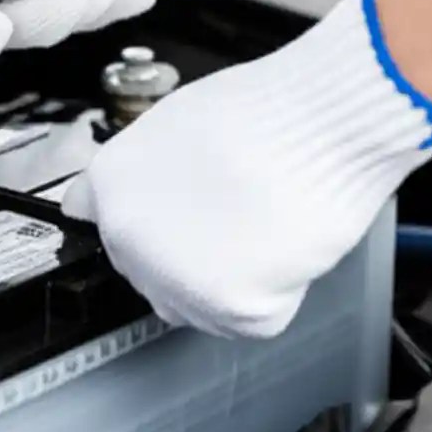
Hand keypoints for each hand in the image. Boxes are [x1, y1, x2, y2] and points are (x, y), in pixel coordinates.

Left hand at [61, 0, 431, 336]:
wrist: (320, 127)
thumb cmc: (263, 112)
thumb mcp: (174, 123)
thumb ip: (138, 172)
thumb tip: (113, 195)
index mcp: (111, 186)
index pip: (111, 229)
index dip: (154, 226)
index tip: (177, 226)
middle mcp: (129, 237)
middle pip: (151, 272)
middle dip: (189, 255)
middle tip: (234, 219)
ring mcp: (174, 278)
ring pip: (196, 302)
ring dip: (228, 279)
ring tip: (262, 225)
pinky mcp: (228, 309)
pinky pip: (251, 318)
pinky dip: (277, 293)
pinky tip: (282, 245)